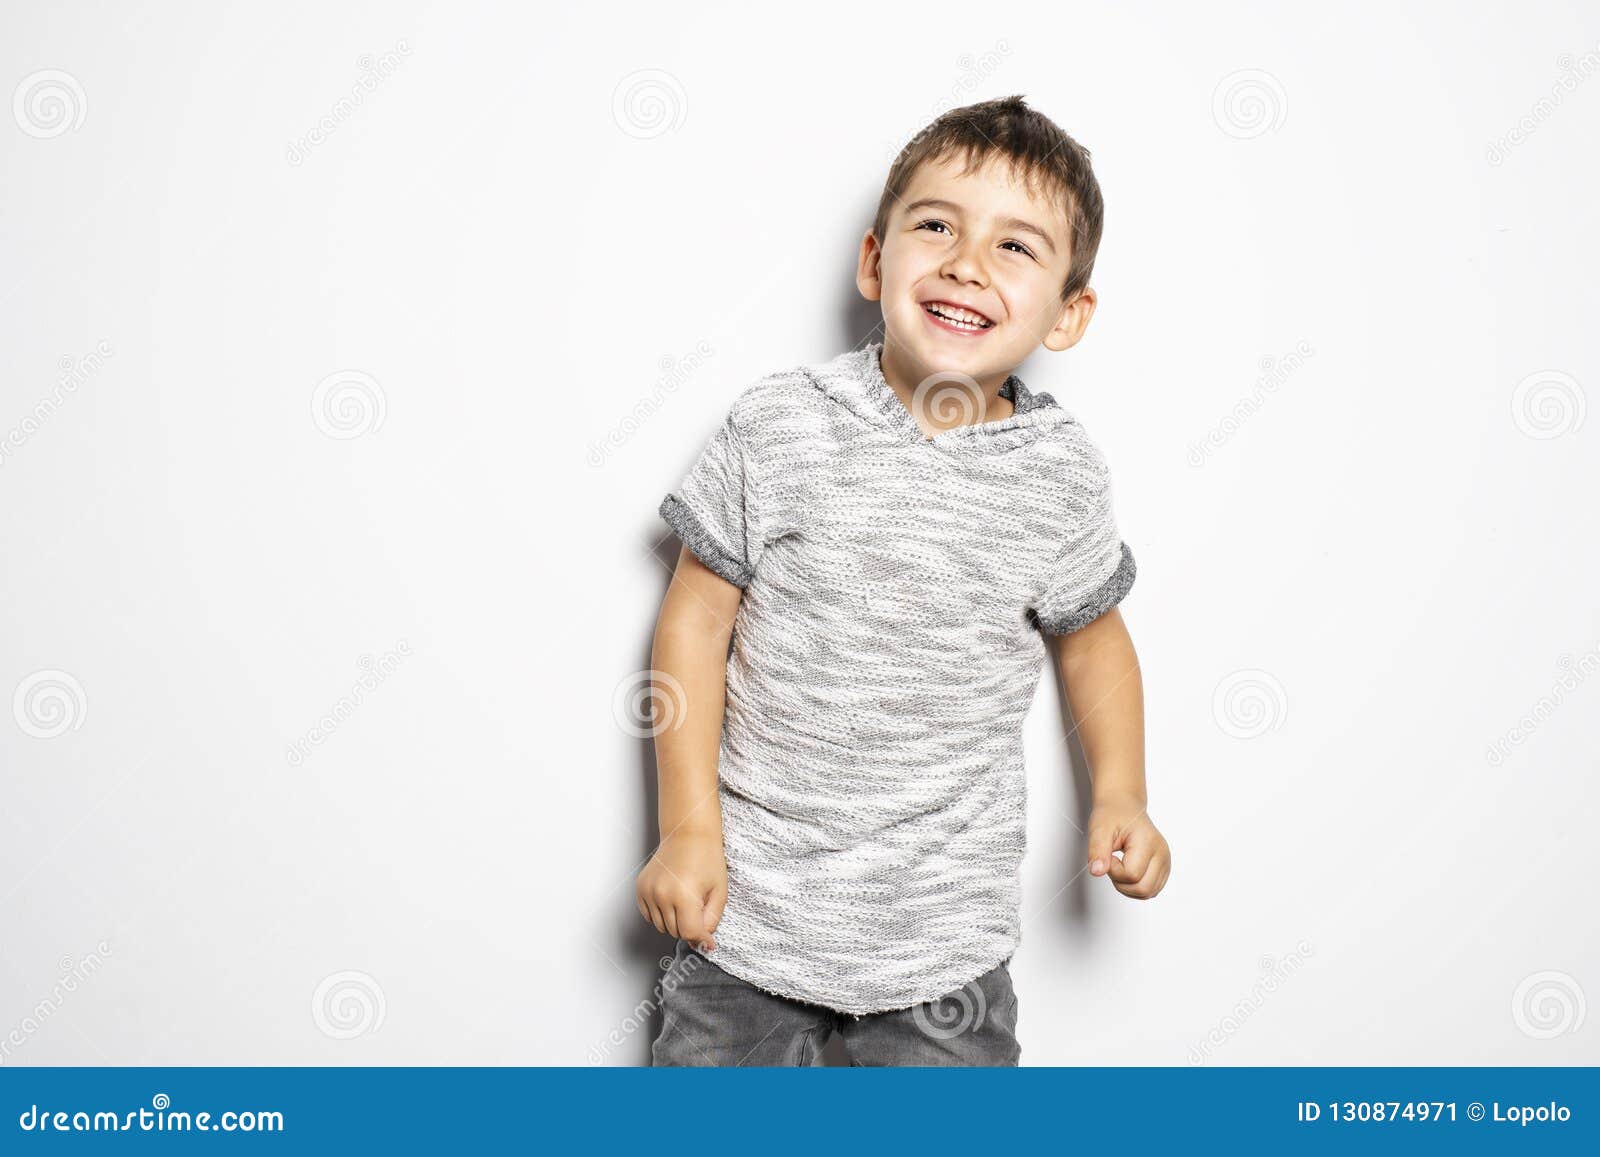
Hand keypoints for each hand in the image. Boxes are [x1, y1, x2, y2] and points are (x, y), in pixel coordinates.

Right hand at [635, 828, 727, 952]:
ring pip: (661, 926)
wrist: (688, 835)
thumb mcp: (720, 892)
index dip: (701, 939)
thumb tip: (703, 942)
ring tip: (685, 901)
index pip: (689, 933)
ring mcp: (648, 891)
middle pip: (675, 932)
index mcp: (684, 895)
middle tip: (699, 909)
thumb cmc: (706, 858)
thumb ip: (712, 920)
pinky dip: (660, 914)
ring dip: (675, 921)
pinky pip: (649, 916)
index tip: (708, 942)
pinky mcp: (640, 888)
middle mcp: (662, 894)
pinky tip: (672, 899)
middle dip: (689, 927)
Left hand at [1086, 797, 1170, 899]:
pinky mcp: (1163, 869)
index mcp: (1149, 842)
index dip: (1114, 870)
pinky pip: (1150, 891)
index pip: (1132, 875)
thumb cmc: (1113, 815)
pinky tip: (1127, 871)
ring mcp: (1165, 863)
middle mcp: (1162, 854)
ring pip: (1147, 893)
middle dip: (1121, 882)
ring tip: (1120, 865)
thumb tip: (1097, 871)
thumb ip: (1097, 851)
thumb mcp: (1099, 829)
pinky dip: (1135, 887)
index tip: (1109, 855)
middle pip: (1143, 889)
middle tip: (1113, 863)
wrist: (1124, 807)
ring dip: (1127, 887)